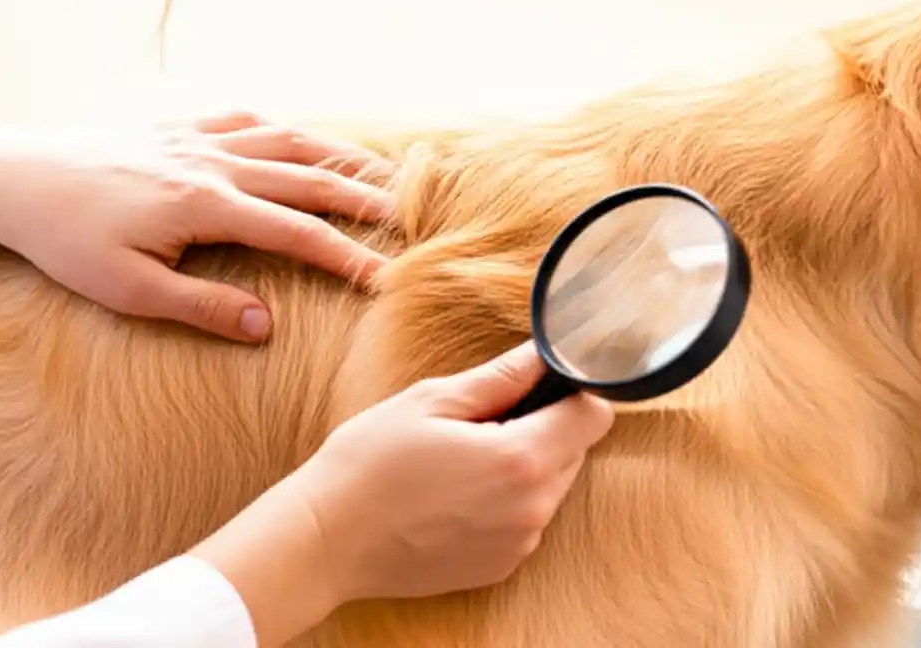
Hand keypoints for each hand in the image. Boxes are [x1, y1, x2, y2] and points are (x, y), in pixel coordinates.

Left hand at [0, 112, 394, 342]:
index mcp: (207, 207)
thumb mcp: (129, 290)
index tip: (386, 279)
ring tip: (376, 171)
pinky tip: (297, 138)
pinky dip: (282, 128)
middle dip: (361, 199)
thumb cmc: (67, 242)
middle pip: (307, 178)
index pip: (297, 235)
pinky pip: (245, 119)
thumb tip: (267, 325)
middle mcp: (213, 165)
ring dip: (335, 156)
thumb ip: (202, 307)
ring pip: (285, 140)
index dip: (347, 258)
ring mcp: (197, 139)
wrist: (18, 178)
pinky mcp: (178, 128)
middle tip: (406, 215)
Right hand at [190, 342, 614, 645]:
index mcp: (521, 459)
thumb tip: (543, 353)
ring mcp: (519, 544)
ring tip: (458, 459)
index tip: (536, 384)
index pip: (595, 415)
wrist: (325, 541)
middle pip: (574, 450)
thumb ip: (500, 377)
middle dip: (542, 426)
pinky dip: (503, 501)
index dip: (572, 391)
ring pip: (549, 485)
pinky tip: (453, 494)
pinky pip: (524, 519)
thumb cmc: (369, 464)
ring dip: (522, 465)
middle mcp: (533, 509)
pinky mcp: (500, 567)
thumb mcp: (431, 401)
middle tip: (478, 419)